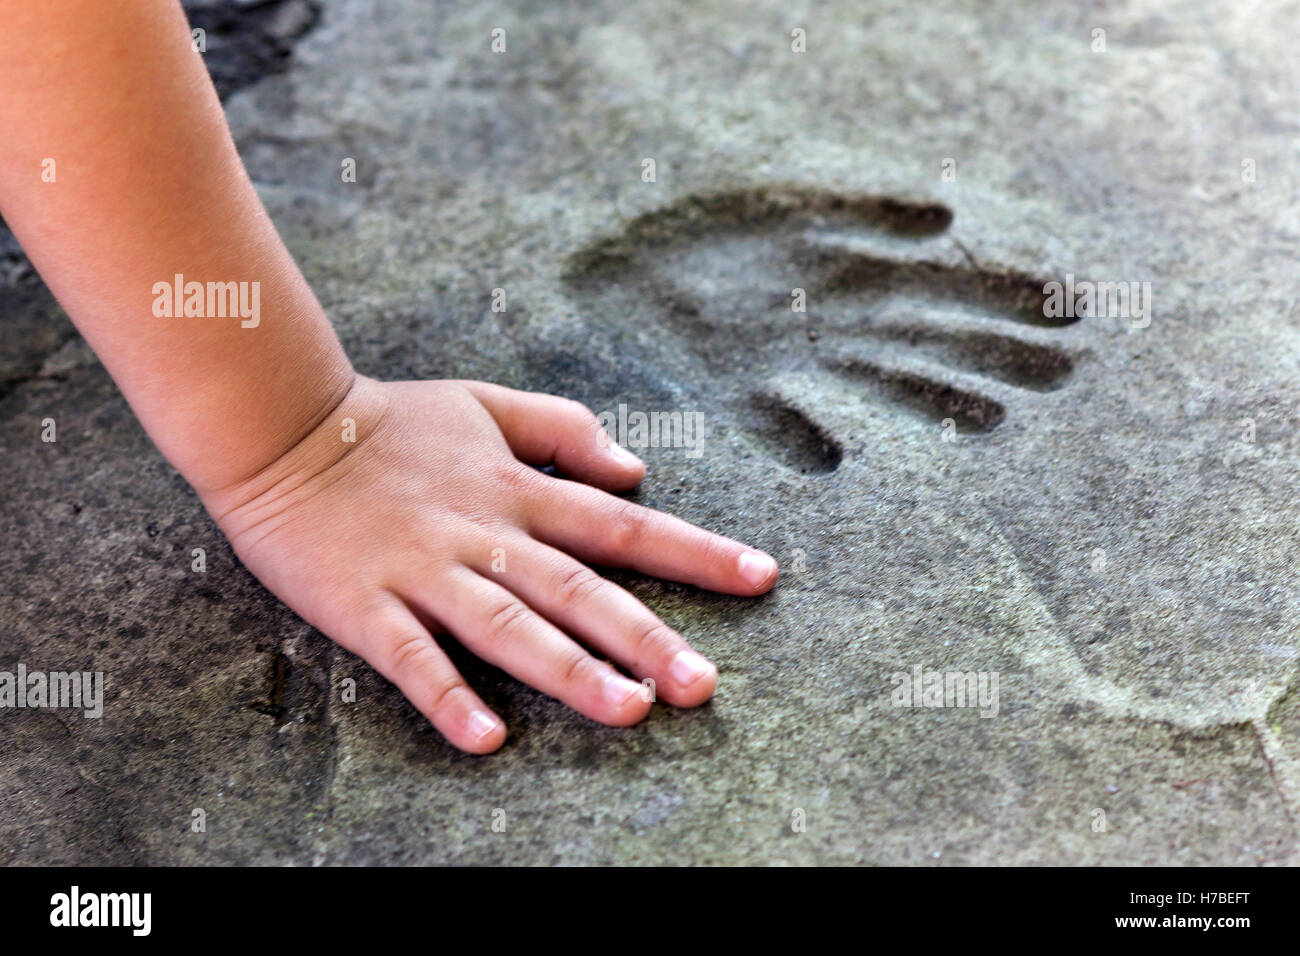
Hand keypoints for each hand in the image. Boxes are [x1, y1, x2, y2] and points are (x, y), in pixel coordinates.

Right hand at [201, 376, 778, 752]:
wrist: (282, 427)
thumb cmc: (391, 422)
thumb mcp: (488, 402)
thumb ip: (566, 429)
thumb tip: (636, 469)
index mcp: (519, 490)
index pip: (624, 524)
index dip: (695, 551)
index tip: (761, 577)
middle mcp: (485, 533)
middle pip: (579, 589)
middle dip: (646, 636)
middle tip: (703, 686)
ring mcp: (425, 570)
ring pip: (509, 626)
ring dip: (569, 670)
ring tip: (628, 712)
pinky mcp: (364, 604)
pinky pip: (411, 657)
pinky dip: (447, 695)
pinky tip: (487, 738)